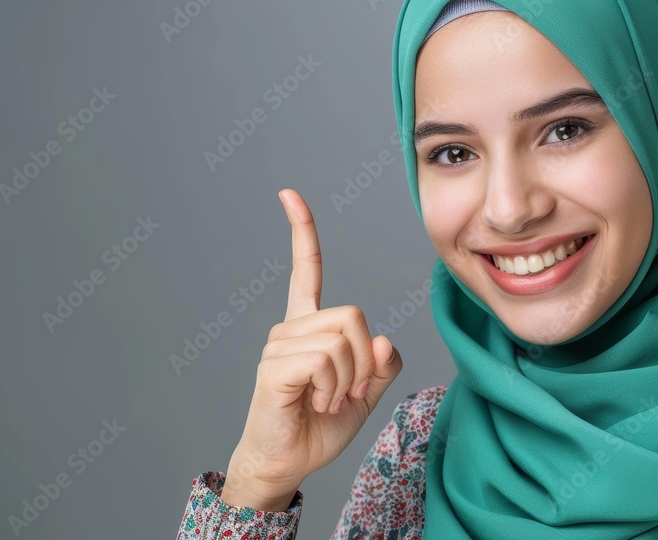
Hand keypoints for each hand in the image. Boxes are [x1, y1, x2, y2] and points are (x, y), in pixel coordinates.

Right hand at [219, 188, 402, 511]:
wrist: (288, 462)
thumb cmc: (319, 427)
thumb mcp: (366, 394)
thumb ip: (381, 366)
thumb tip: (382, 339)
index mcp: (309, 328)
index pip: (305, 270)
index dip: (302, 233)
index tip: (288, 194)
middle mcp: (290, 328)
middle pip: (354, 315)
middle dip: (365, 360)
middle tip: (348, 391)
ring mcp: (278, 346)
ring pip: (343, 340)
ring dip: (349, 379)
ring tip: (327, 399)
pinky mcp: (274, 368)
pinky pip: (325, 360)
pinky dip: (333, 387)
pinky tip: (314, 401)